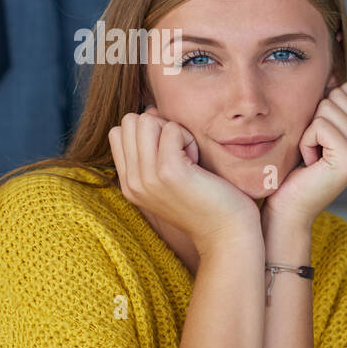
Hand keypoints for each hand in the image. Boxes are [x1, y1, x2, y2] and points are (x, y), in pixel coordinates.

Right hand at [108, 106, 260, 251]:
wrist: (227, 235)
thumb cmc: (208, 202)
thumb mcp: (171, 178)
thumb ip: (153, 152)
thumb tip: (150, 112)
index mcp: (129, 183)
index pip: (119, 132)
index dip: (149, 132)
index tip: (173, 154)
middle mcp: (131, 181)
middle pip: (130, 122)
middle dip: (160, 128)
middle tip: (183, 154)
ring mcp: (147, 177)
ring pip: (145, 120)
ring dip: (174, 131)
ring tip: (190, 158)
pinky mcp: (168, 172)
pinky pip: (171, 129)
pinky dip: (188, 138)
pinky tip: (198, 162)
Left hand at [263, 81, 346, 227]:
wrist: (291, 207)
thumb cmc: (302, 170)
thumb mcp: (325, 133)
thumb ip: (342, 110)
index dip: (324, 113)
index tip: (324, 142)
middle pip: (337, 97)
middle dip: (317, 120)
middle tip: (318, 150)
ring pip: (326, 108)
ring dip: (310, 132)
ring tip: (315, 157)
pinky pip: (319, 125)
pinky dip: (306, 141)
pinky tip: (311, 162)